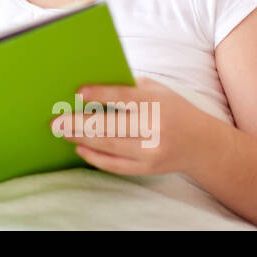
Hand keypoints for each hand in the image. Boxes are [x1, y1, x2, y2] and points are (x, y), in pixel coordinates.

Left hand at [49, 76, 216, 176]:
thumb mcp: (156, 90)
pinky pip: (116, 165)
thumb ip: (127, 87)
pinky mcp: (148, 169)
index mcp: (156, 103)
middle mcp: (155, 128)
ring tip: (62, 132)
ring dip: (82, 139)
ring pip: (110, 146)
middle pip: (112, 126)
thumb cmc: (171, 109)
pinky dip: (95, 157)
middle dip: (80, 124)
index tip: (78, 92)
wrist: (201, 143)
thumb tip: (90, 87)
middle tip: (56, 122)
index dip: (101, 94)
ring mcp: (151, 151)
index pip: (125, 97)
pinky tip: (80, 148)